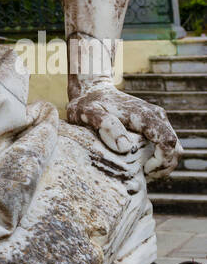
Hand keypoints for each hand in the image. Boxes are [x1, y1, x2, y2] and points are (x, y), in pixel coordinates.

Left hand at [67, 84, 181, 174]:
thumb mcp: (88, 113)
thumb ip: (105, 125)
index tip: (144, 169)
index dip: (161, 161)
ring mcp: (157, 120)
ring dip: (163, 164)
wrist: (93, 89)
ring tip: (142, 171)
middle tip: (143, 174)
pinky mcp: (155, 125)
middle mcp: (156, 116)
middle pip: (175, 148)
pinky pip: (167, 146)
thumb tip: (125, 147)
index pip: (168, 142)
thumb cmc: (88, 103)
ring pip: (174, 148)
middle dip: (164, 167)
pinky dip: (160, 159)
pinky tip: (142, 164)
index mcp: (144, 115)